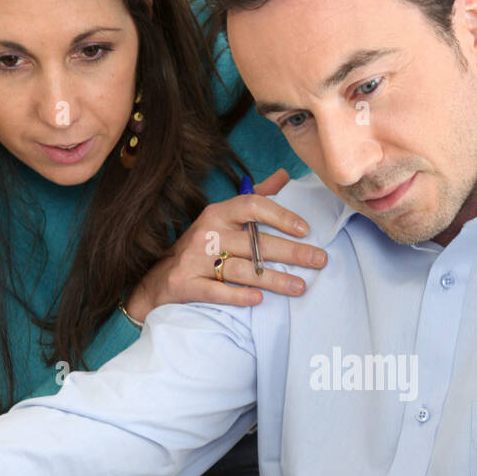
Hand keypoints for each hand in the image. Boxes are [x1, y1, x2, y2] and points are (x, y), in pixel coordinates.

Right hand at [125, 169, 326, 321]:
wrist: (157, 281)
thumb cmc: (200, 248)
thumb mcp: (223, 219)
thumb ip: (254, 199)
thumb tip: (283, 176)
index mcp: (218, 213)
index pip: (251, 205)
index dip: (280, 215)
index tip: (305, 228)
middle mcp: (206, 233)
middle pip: (254, 241)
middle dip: (291, 252)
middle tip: (319, 260)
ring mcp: (194, 260)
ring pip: (240, 269)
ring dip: (273, 279)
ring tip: (300, 287)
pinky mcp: (186, 285)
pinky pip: (215, 292)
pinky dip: (237, 296)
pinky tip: (259, 300)